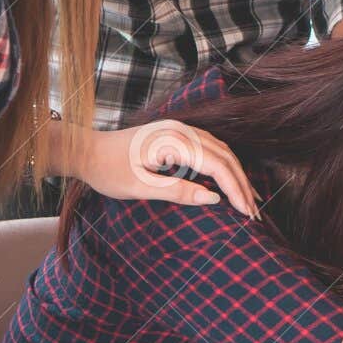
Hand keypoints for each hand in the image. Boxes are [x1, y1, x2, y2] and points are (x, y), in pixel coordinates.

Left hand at [78, 120, 259, 217]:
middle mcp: (181, 130)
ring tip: (251, 200)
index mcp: (173, 141)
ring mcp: (181, 130)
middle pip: (224, 156)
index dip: (235, 189)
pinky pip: (211, 149)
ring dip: (237, 175)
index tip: (247, 213)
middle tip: (254, 213)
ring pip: (221, 151)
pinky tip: (232, 182)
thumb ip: (178, 191)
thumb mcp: (140, 187)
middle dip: (242, 185)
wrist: (88, 151)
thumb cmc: (109, 170)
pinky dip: (226, 166)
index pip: (216, 164)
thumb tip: (213, 199)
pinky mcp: (178, 135)